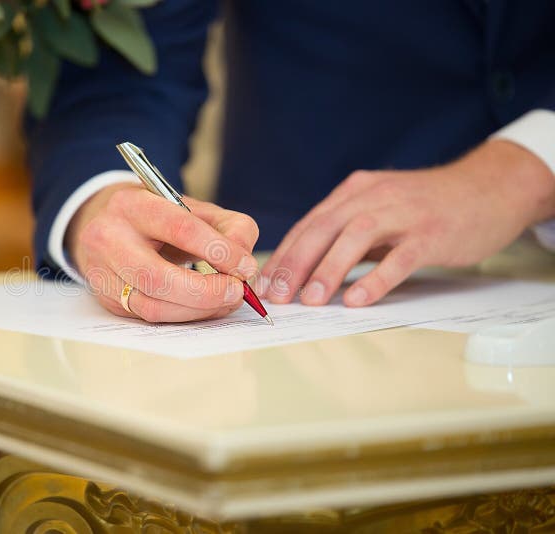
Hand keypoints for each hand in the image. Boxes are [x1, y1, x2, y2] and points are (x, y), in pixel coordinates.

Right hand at [67, 183, 260, 321]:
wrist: (110, 225)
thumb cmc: (160, 217)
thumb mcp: (194, 209)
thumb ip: (228, 228)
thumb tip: (245, 267)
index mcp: (132, 205)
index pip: (180, 229)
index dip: (219, 251)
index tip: (245, 266)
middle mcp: (108, 237)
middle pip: (158, 276)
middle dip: (206, 291)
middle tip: (236, 292)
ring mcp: (101, 272)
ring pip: (153, 305)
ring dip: (198, 310)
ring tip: (225, 301)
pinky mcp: (106, 299)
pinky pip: (149, 318)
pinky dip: (184, 316)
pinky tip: (203, 308)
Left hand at [259, 140, 554, 306]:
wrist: (490, 187)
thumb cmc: (428, 206)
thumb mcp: (381, 209)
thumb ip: (349, 233)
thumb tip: (310, 268)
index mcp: (356, 192)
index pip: (310, 224)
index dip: (284, 254)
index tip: (264, 284)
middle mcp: (373, 197)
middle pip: (324, 228)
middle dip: (294, 263)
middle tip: (276, 295)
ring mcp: (404, 213)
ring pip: (356, 238)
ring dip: (328, 270)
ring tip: (310, 300)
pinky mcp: (432, 233)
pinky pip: (400, 257)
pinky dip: (377, 278)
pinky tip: (358, 300)